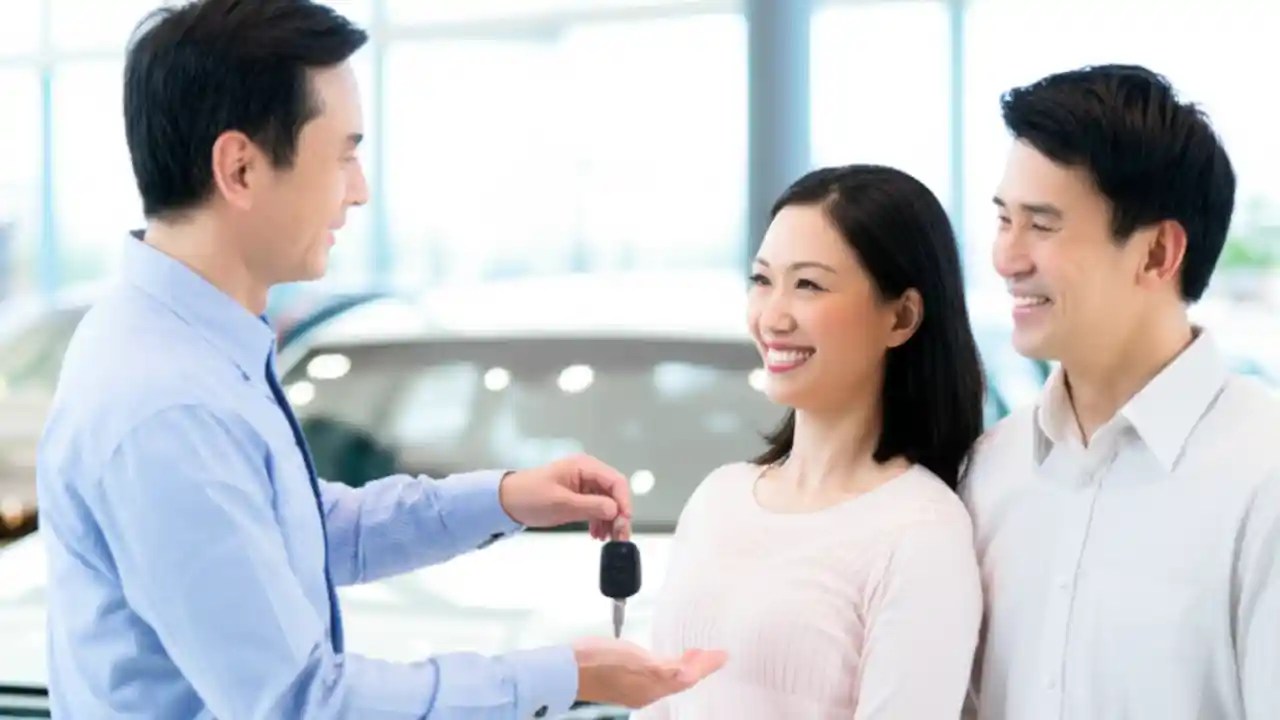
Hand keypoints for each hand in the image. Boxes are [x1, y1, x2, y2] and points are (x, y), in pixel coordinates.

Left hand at [499, 454, 632, 539]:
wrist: (506, 501)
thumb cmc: (531, 497)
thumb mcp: (562, 503)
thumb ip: (591, 506)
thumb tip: (616, 511)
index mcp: (584, 466)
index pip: (615, 481)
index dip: (624, 502)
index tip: (624, 522)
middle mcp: (587, 472)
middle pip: (613, 492)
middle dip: (618, 515)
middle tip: (619, 537)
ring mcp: (582, 484)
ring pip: (606, 502)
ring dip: (610, 520)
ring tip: (607, 540)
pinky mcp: (576, 496)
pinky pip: (595, 507)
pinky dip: (598, 520)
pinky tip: (596, 534)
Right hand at [572, 637, 726, 707]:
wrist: (566, 669)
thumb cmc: (598, 663)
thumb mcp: (637, 661)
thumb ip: (666, 669)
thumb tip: (691, 672)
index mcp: (653, 689)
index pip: (689, 678)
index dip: (707, 666)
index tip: (723, 655)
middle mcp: (646, 693)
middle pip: (681, 681)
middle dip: (698, 667)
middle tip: (712, 654)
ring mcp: (634, 689)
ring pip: (669, 679)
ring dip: (684, 666)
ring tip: (693, 653)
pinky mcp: (623, 682)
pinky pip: (655, 676)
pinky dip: (667, 666)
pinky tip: (663, 658)